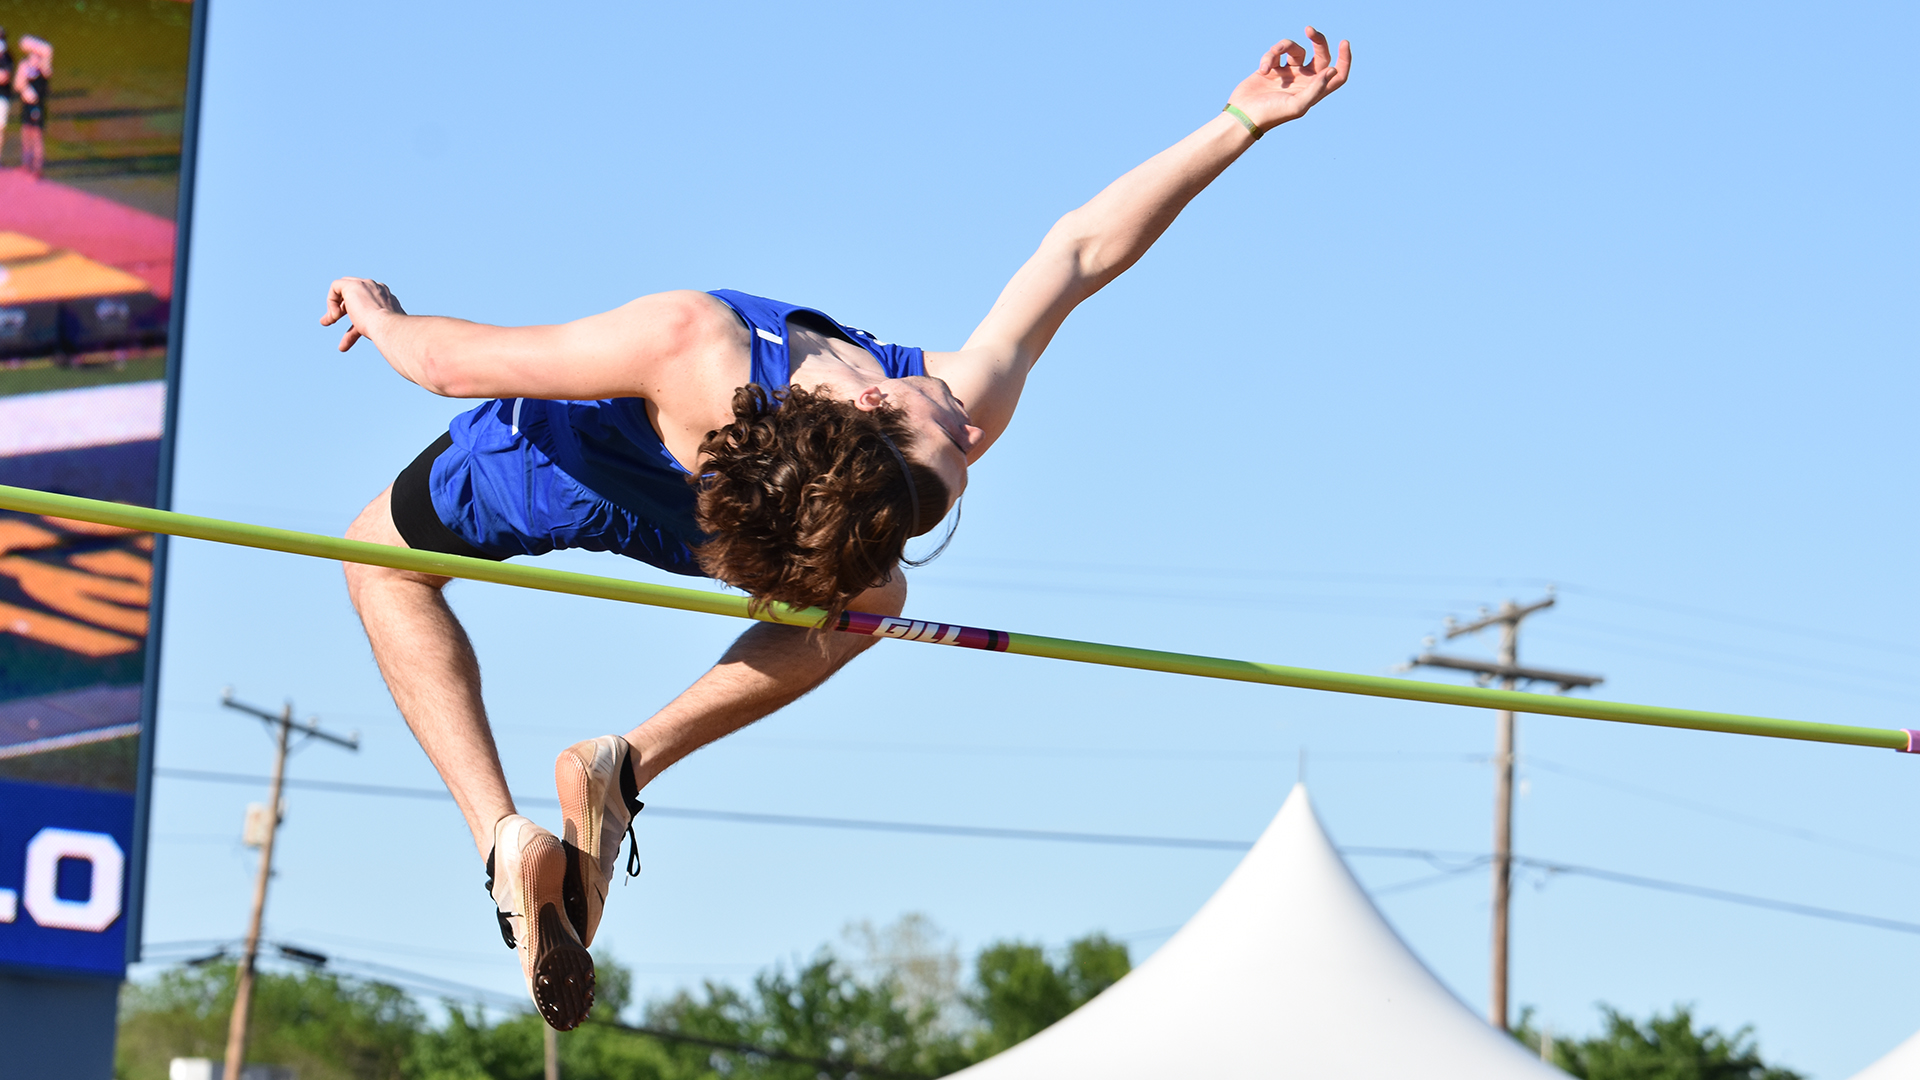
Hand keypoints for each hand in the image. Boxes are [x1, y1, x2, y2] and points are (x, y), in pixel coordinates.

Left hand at [322, 277, 407, 351]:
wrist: (387, 328)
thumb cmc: (385, 334)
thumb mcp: (375, 329)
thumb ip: (364, 327)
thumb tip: (348, 341)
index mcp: (385, 298)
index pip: (366, 301)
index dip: (354, 312)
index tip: (349, 327)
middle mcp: (376, 288)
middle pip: (354, 293)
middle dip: (341, 307)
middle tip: (332, 320)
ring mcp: (365, 285)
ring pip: (343, 289)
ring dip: (334, 306)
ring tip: (327, 322)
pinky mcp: (353, 285)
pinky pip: (335, 286)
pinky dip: (331, 301)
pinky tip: (334, 317)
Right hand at [1227, 27, 1351, 132]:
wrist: (1244, 115)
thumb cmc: (1271, 114)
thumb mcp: (1297, 105)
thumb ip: (1316, 89)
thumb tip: (1332, 70)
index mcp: (1314, 90)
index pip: (1338, 74)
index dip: (1345, 59)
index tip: (1343, 43)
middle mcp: (1304, 80)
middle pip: (1320, 55)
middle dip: (1317, 40)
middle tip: (1309, 30)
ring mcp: (1288, 73)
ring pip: (1295, 48)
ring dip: (1284, 46)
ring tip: (1272, 54)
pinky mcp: (1272, 68)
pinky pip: (1275, 53)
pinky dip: (1269, 57)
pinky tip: (1262, 70)